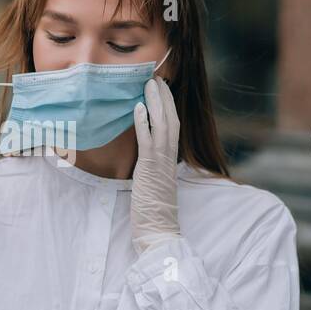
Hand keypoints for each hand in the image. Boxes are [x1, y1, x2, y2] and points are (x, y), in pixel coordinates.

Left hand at [130, 76, 180, 255]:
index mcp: (171, 161)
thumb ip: (152, 168)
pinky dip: (143, 122)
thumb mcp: (153, 184)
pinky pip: (147, 140)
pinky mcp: (150, 168)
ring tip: (150, 83)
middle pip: (171, 120)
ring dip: (156, 102)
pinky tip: (137, 107)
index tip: (162, 90)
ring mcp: (161, 162)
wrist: (159, 231)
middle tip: (157, 78)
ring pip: (162, 124)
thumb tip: (145, 157)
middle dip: (164, 98)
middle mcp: (169, 158)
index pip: (173, 127)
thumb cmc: (153, 212)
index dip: (168, 107)